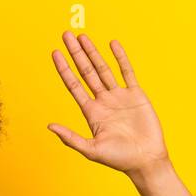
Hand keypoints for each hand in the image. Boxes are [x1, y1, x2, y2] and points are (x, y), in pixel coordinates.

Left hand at [47, 31, 169, 176]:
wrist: (146, 160)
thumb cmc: (119, 159)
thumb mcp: (91, 149)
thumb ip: (70, 138)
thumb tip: (49, 126)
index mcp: (91, 113)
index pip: (73, 85)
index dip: (64, 69)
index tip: (55, 53)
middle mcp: (103, 101)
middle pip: (86, 72)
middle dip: (76, 54)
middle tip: (66, 35)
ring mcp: (119, 96)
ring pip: (103, 69)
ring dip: (93, 52)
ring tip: (82, 36)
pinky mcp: (136, 94)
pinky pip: (127, 72)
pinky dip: (120, 58)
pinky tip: (112, 44)